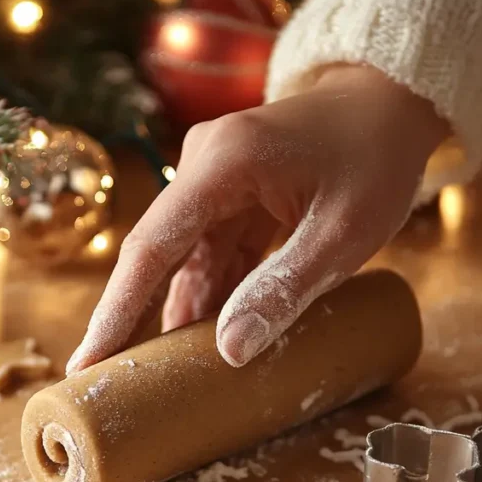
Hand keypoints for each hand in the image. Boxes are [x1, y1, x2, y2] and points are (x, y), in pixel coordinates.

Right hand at [67, 64, 447, 371]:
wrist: (393, 101)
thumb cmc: (377, 158)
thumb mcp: (343, 233)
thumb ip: (284, 289)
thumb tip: (229, 351)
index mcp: (223, 163)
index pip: (152, 248)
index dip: (117, 311)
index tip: (88, 362)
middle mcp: (203, 165)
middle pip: (154, 255)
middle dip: (132, 320)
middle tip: (103, 380)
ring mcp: (213, 180)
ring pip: (181, 261)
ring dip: (175, 314)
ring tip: (155, 372)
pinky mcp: (229, 195)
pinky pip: (208, 254)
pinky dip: (208, 296)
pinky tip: (200, 340)